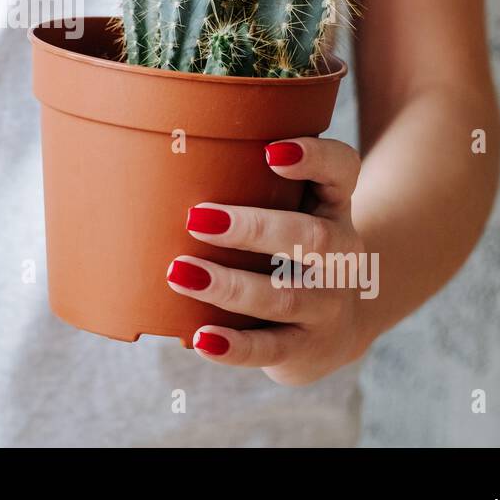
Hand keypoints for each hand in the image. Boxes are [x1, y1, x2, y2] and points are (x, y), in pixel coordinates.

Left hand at [167, 137, 374, 384]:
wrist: (334, 327)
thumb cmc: (288, 252)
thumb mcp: (288, 211)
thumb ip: (247, 183)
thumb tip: (157, 157)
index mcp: (334, 207)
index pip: (342, 170)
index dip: (315, 158)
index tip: (271, 150)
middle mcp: (340, 255)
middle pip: (312, 238)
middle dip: (254, 228)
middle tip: (197, 217)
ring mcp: (327, 305)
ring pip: (286, 296)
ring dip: (231, 285)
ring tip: (180, 273)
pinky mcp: (306, 348)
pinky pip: (271, 349)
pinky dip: (235, 346)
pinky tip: (202, 338)